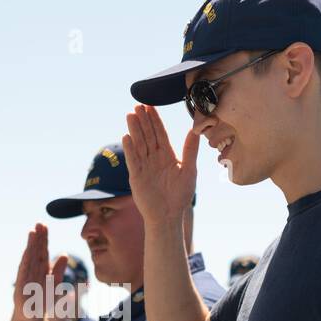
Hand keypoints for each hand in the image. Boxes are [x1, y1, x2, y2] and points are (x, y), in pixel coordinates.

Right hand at [12, 224, 67, 320]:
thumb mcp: (55, 284)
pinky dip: (25, 261)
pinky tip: (27, 252)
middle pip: (36, 250)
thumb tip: (65, 254)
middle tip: (39, 223)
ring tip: (32, 232)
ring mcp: (26, 276)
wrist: (32, 316)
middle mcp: (33, 269)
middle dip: (38, 237)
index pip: (43, 250)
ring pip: (30, 258)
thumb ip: (59, 270)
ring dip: (31, 245)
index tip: (45, 225)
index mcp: (42, 268)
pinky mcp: (21, 285)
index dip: (44, 238)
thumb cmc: (42, 300)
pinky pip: (24, 272)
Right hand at [122, 104, 199, 226]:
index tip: (150, 105)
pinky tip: (126, 137)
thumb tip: (194, 130)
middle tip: (138, 104)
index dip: (155, 119)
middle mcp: (154, 158)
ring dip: (135, 130)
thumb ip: (190, 150)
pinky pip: (133, 160)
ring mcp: (144, 166)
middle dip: (143, 120)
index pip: (160, 133)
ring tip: (130, 115)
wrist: (169, 216)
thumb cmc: (180, 195)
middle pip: (147, 135)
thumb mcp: (189, 170)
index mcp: (167, 155)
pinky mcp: (136, 176)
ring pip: (139, 144)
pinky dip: (130, 149)